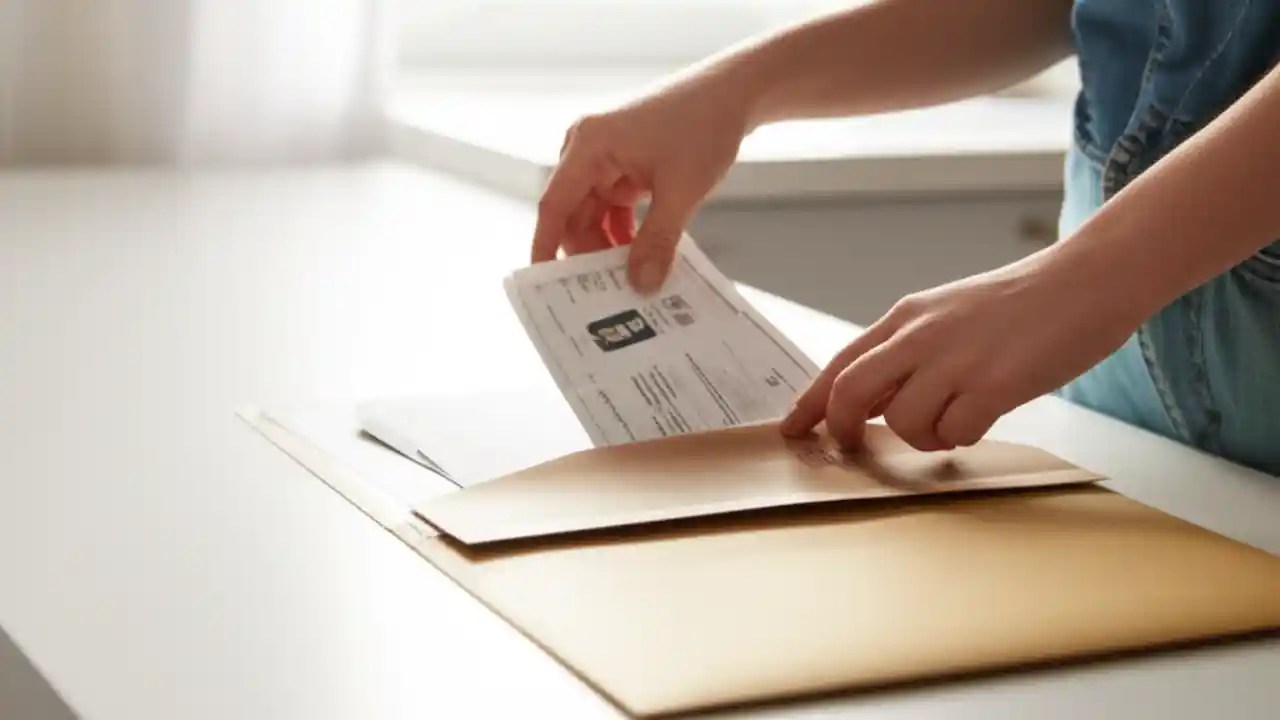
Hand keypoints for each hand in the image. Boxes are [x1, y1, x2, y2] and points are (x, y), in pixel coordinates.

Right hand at [531, 71, 749, 291]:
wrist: (733, 92)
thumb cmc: (703, 125)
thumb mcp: (681, 190)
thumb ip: (658, 241)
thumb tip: (641, 285)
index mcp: (588, 146)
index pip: (554, 206)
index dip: (546, 248)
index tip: (544, 286)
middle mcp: (587, 150)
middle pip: (574, 215)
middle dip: (589, 254)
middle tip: (605, 296)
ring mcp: (606, 158)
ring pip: (594, 216)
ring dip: (610, 246)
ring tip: (629, 281)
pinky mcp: (624, 165)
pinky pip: (613, 208)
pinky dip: (625, 232)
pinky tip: (643, 257)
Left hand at [780, 249, 1153, 450]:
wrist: (1087, 280)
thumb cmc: (1020, 305)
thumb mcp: (948, 316)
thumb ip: (908, 352)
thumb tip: (869, 401)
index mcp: (906, 317)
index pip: (840, 363)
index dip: (809, 402)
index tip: (790, 429)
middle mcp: (921, 334)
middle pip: (850, 391)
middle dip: (843, 429)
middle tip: (855, 448)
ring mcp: (957, 358)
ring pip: (902, 421)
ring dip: (922, 437)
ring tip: (954, 420)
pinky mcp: (995, 383)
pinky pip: (954, 432)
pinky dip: (962, 438)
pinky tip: (983, 419)